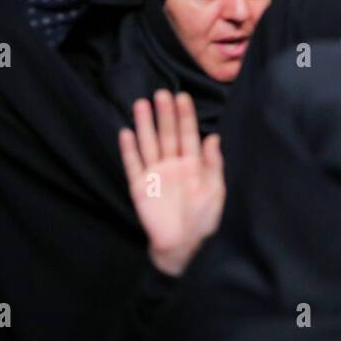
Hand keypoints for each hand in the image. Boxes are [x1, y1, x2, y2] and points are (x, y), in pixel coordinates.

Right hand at [119, 90, 224, 277]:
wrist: (183, 247)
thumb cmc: (203, 220)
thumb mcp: (215, 191)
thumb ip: (213, 164)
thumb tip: (214, 137)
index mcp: (193, 164)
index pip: (188, 134)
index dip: (186, 116)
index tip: (183, 97)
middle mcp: (173, 165)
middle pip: (167, 134)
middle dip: (165, 114)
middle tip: (161, 93)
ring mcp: (155, 174)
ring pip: (149, 144)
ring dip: (145, 125)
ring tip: (141, 104)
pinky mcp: (140, 187)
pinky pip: (133, 165)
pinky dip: (129, 150)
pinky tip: (126, 133)